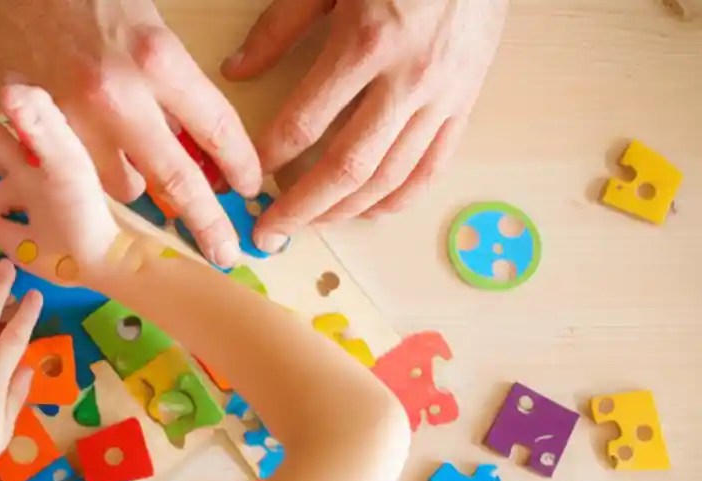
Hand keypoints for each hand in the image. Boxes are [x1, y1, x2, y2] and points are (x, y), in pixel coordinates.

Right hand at [0, 0, 260, 266]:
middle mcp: (118, 96)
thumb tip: (196, 135)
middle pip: (178, 181)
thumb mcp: (144, 20)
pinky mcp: (34, 133)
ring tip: (136, 167)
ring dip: (137, 184)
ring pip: (123, 186)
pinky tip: (90, 158)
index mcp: (157, 59)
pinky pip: (77, 176)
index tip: (250, 188)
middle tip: (225, 251)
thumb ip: (170, 80)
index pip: (217, 129)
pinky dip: (90, 174)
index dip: (241, 166)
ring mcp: (72, 121)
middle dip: (207, 223)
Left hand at [222, 0, 506, 248]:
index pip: (304, 123)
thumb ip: (279, 27)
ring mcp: (442, 96)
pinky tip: (368, 213)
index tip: (244, 181)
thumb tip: (235, 71)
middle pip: (346, 166)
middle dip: (301, 208)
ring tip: (310, 225)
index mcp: (366, 44)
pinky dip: (398, 198)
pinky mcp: (466, 103)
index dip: (267, 160)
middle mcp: (407, 79)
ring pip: (390, 176)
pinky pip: (432, 166)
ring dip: (344, 211)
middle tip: (268, 234)